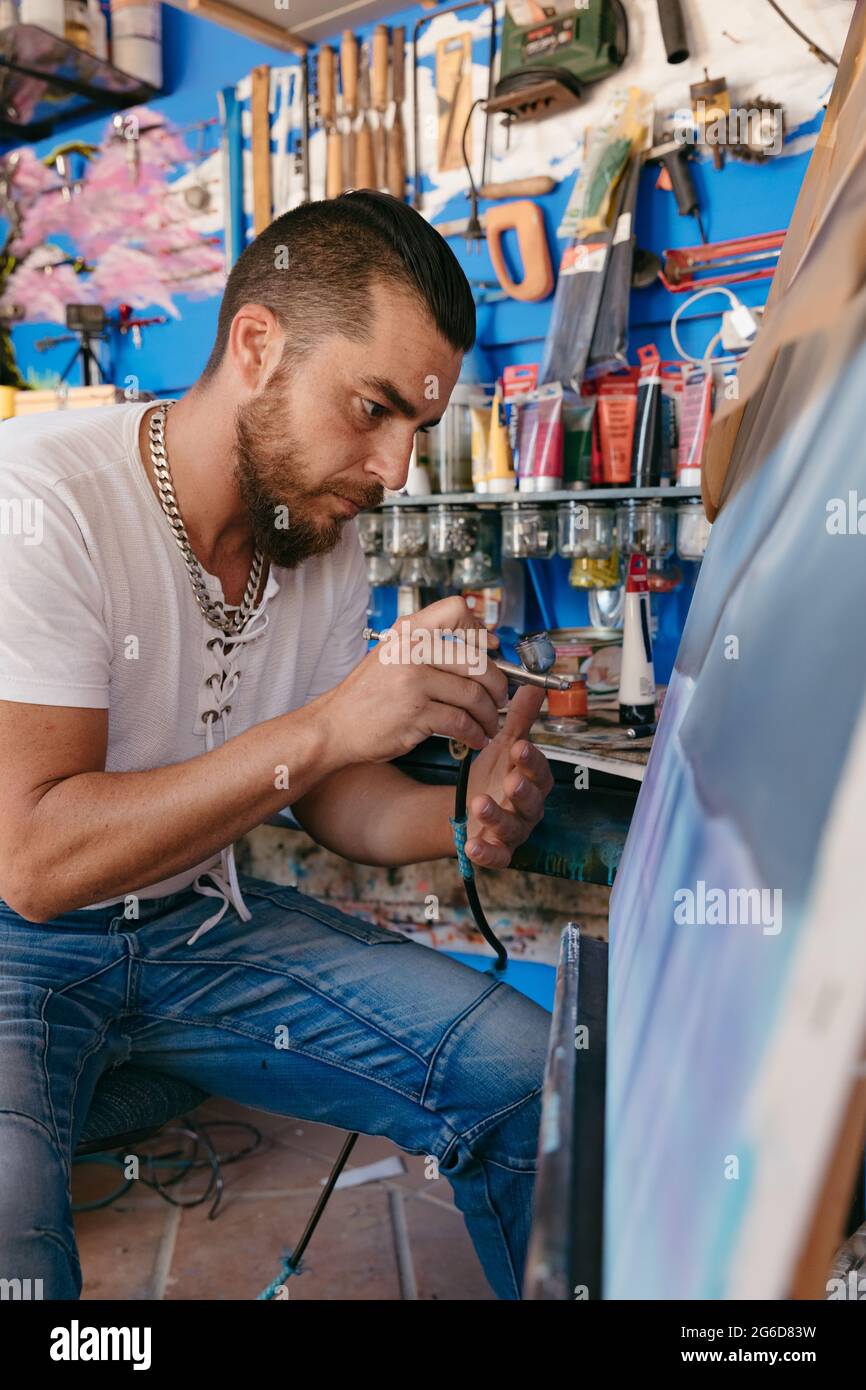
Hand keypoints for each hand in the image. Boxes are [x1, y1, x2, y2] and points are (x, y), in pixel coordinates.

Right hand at [319, 596, 508, 765]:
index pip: (456, 610)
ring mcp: (414, 683)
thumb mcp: (392, 654)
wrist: (336, 725)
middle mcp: (411, 651)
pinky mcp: (416, 715)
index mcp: (408, 631)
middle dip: (498, 685)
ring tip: (488, 723)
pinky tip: (475, 738)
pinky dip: (475, 733)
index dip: (480, 628)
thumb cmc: (368, 693)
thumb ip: (429, 647)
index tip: (492, 648)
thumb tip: (480, 649)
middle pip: (476, 661)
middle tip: (500, 697)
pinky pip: (461, 722)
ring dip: (489, 715)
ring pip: (473, 695)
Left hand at [463, 684, 554, 869]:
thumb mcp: (504, 745)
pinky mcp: (497, 851)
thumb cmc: (494, 774)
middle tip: (510, 779)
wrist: (471, 807)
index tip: (519, 747)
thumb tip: (534, 685)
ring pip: (512, 828)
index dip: (531, 760)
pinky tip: (471, 846)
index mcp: (533, 780)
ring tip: (480, 803)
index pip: (539, 770)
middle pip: (531, 801)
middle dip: (522, 790)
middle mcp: (528, 807)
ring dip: (498, 817)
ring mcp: (514, 831)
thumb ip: (519, 719)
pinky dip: (486, 854)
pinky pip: (496, 857)